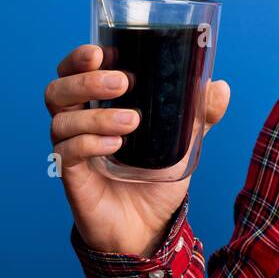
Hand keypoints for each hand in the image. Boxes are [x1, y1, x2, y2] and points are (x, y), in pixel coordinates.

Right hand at [45, 44, 229, 256]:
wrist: (149, 226)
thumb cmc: (156, 178)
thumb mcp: (183, 142)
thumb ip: (200, 114)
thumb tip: (220, 86)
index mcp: (99, 106)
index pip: (73, 71)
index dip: (79, 58)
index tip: (102, 51)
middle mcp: (78, 124)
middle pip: (57, 90)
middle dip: (86, 80)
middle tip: (124, 83)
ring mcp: (72, 150)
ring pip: (60, 120)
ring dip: (96, 115)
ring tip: (133, 122)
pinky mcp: (73, 177)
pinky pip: (66, 153)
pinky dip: (89, 144)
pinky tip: (116, 146)